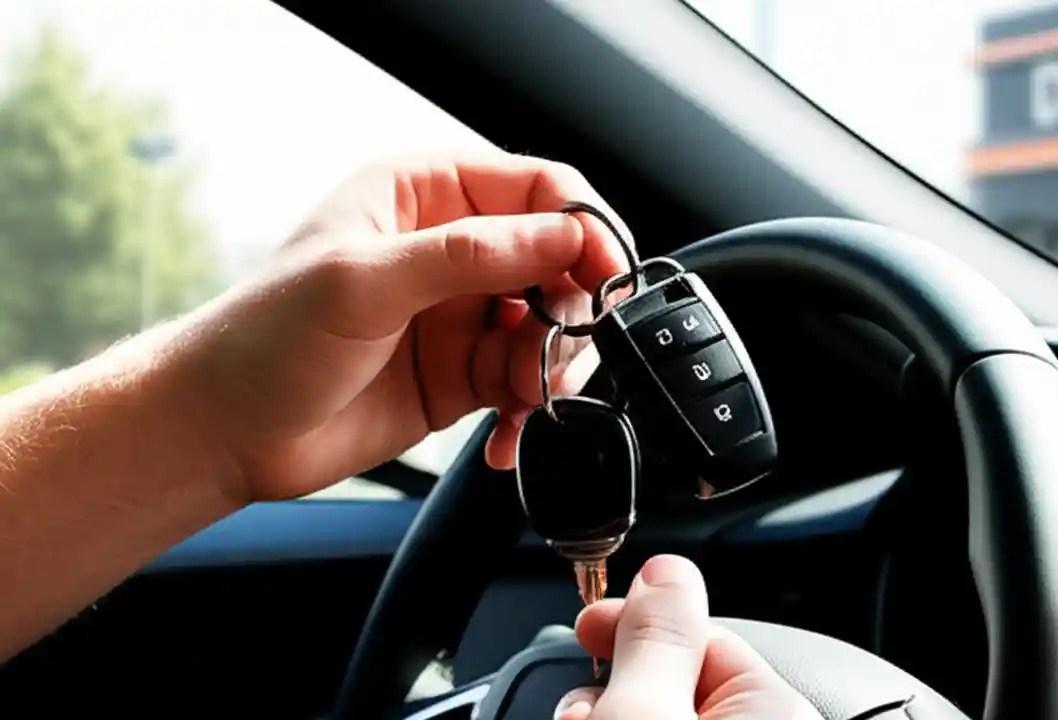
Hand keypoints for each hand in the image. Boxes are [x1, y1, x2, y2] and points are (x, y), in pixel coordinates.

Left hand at [162, 151, 629, 501]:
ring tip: (521, 399)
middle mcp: (450, 250)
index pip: (536, 189)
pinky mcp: (462, 376)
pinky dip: (533, 408)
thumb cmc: (264, 338)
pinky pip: (528, 383)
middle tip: (558, 350)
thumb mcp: (365, 280)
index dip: (581, 227)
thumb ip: (469, 255)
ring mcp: (459, 315)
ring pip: (553, 327)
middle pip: (557, 263)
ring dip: (553, 365)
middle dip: (572, 309)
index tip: (606, 274)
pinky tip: (508, 435)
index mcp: (423, 194)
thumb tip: (563, 237)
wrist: (222, 433)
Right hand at [554, 555, 821, 719]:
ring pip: (647, 719)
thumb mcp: (644, 715)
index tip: (587, 625)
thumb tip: (669, 571)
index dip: (635, 625)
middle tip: (582, 716)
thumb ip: (656, 638)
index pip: (700, 637)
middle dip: (610, 690)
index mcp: (777, 711)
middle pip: (667, 686)